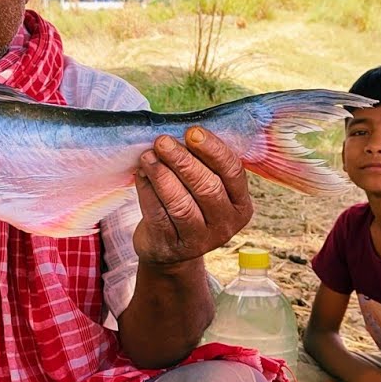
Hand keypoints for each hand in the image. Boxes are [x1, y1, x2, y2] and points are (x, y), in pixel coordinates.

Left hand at [132, 127, 252, 265]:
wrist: (170, 249)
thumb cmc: (190, 205)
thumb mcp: (204, 188)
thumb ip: (201, 164)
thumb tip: (180, 132)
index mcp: (240, 204)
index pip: (232, 171)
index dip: (213, 150)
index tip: (192, 132)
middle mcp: (224, 224)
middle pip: (207, 188)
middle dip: (183, 161)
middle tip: (162, 141)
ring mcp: (199, 239)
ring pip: (181, 204)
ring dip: (162, 175)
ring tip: (147, 156)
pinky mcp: (171, 245)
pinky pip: (158, 215)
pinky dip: (147, 192)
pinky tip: (140, 175)